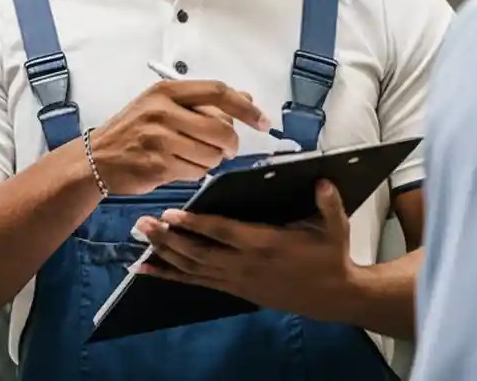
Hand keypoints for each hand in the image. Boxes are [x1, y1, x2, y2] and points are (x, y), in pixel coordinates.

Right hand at [89, 80, 269, 195]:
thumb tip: (245, 98)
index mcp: (166, 91)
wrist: (97, 159)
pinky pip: (196, 171)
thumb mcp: (163, 106)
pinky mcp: (158, 164)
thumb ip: (202, 102)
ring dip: (212, 160)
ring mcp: (159, 138)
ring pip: (212, 153)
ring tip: (195, 157)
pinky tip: (181, 167)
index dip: (246, 108)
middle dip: (231, 143)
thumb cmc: (133, 130)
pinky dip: (196, 172)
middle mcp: (162, 111)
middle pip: (220, 128)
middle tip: (226, 149)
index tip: (263, 122)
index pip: (218, 92)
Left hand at [135, 179, 359, 322]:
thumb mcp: (336, 228)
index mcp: (266, 244)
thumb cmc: (331, 257)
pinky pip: (197, 283)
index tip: (172, 213)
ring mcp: (237, 280)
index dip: (197, 224)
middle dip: (168, 238)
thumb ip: (328, 203)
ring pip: (193, 268)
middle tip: (143, 223)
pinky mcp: (234, 290)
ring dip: (165, 254)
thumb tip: (322, 180)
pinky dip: (170, 276)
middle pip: (199, 252)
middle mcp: (246, 265)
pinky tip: (146, 271)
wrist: (333, 297)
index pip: (225, 233)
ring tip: (141, 239)